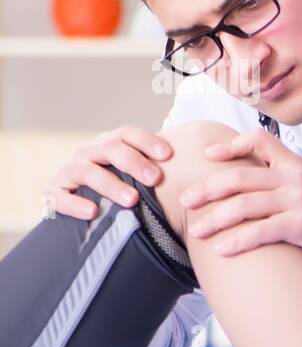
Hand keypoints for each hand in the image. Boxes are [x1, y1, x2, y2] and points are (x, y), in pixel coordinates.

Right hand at [44, 126, 172, 218]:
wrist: (81, 211)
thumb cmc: (121, 192)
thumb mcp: (138, 178)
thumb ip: (160, 171)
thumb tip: (204, 165)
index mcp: (110, 145)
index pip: (128, 134)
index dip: (147, 141)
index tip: (169, 155)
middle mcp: (88, 153)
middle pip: (110, 148)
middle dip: (133, 162)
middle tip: (155, 179)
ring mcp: (69, 172)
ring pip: (86, 171)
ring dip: (110, 184)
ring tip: (131, 200)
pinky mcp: (53, 194)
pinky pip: (59, 196)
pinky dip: (75, 204)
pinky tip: (93, 212)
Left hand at [180, 128, 301, 276]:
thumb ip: (284, 184)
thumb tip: (250, 190)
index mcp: (297, 166)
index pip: (260, 140)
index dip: (230, 144)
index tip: (207, 155)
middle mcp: (296, 178)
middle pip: (240, 176)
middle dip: (207, 189)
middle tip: (185, 201)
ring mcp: (300, 200)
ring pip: (245, 205)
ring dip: (215, 219)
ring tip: (197, 231)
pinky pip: (261, 230)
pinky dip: (238, 240)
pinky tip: (222, 250)